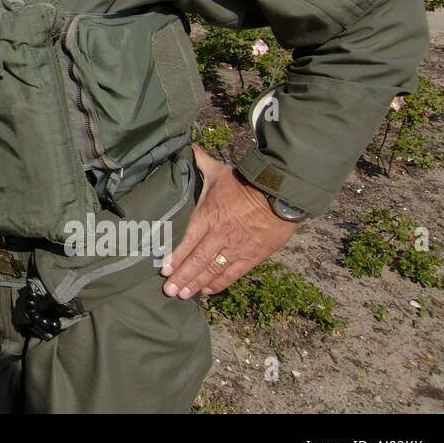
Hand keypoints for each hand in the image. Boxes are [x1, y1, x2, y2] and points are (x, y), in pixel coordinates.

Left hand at [160, 144, 299, 297]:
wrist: (280, 193)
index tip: (163, 270)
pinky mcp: (252, 256)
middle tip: (168, 291)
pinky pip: (233, 273)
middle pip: (197, 260)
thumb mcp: (219, 171)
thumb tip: (185, 146)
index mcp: (208, 215)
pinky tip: (208, 292)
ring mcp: (236, 247)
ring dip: (196, 284)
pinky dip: (220, 284)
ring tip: (183, 296)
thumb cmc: (246, 182)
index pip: (187, 241)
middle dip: (181, 277)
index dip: (175, 257)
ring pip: (212, 270)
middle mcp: (220, 234)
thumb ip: (199, 162)